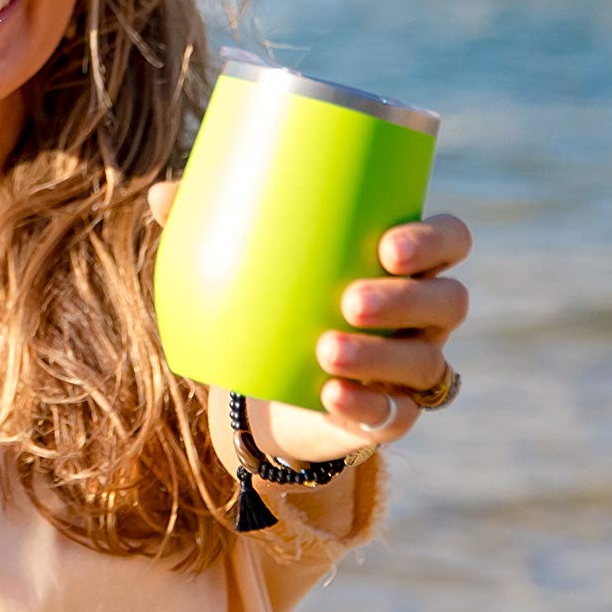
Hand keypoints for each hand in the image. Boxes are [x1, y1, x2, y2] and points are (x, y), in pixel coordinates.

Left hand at [149, 179, 472, 474]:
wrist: (265, 381)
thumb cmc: (271, 295)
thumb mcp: (248, 257)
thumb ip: (213, 222)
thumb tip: (160, 195)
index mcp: (405, 261)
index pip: (451, 240)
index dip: (435, 240)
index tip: (388, 243)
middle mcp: (424, 314)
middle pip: (448, 301)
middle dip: (407, 299)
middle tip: (350, 299)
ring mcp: (414, 368)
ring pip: (425, 362)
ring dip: (380, 355)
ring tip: (326, 348)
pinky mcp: (391, 415)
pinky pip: (395, 416)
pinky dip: (365, 406)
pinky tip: (330, 396)